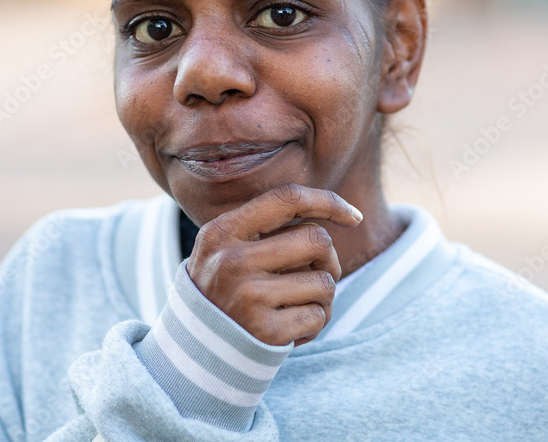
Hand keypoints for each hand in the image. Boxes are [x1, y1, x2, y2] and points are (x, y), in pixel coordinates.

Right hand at [185, 184, 362, 346]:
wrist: (195, 350)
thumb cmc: (225, 288)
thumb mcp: (226, 246)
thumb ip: (268, 224)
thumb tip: (347, 213)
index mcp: (222, 231)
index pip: (287, 198)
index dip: (328, 201)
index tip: (353, 216)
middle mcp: (232, 261)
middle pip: (317, 239)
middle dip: (328, 259)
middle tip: (315, 275)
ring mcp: (248, 297)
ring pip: (325, 282)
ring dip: (323, 297)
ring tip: (299, 306)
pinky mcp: (265, 332)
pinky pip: (318, 317)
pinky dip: (314, 324)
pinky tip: (291, 330)